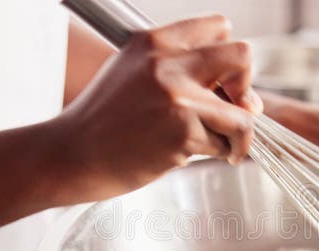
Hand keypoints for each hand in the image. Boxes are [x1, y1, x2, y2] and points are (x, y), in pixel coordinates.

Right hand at [54, 15, 262, 201]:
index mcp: (153, 42)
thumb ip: (180, 69)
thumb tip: (241, 92)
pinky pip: (224, 145)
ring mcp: (176, 99)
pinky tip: (194, 155)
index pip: (218, 27)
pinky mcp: (182, 134)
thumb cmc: (103, 121)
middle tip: (240, 110)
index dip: (228, 57)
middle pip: (241, 57)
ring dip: (238, 135)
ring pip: (242, 114)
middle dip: (247, 87)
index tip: (225, 81)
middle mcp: (166, 64)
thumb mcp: (133, 73)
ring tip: (223, 146)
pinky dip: (218, 155)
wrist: (72, 155)